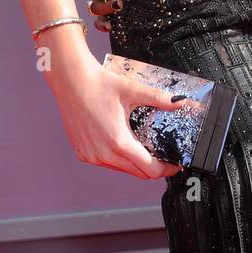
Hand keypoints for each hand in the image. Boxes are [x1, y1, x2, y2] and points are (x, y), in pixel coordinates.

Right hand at [47, 51, 190, 179]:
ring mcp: (91, 156)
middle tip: (165, 158)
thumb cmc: (98, 84)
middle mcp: (103, 154)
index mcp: (118, 142)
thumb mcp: (133, 90)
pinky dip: (119, 159)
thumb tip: (180, 102)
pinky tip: (124, 144)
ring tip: (146, 148)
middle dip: (154, 168)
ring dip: (136, 163)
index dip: (165, 170)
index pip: (148, 169)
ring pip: (121, 169)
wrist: (71, 80)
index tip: (175, 165)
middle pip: (137, 173)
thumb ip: (159, 98)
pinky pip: (107, 163)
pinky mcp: (83, 153)